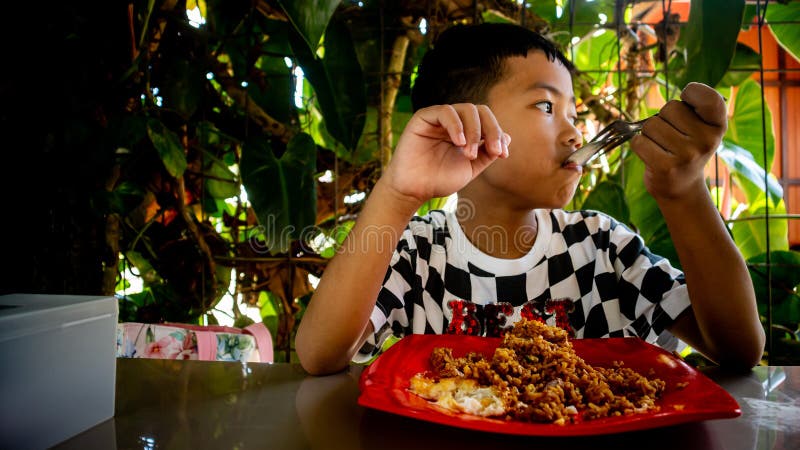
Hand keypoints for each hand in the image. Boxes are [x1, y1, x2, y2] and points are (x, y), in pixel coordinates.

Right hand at [381, 103, 509, 207]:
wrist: (415, 190)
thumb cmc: (439, 180)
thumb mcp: (471, 168)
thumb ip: (487, 153)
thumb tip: (507, 137)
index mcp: (465, 131)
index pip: (487, 122)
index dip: (497, 134)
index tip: (502, 154)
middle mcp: (454, 122)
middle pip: (480, 111)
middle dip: (491, 130)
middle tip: (493, 151)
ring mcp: (439, 118)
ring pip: (466, 109)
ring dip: (474, 131)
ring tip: (470, 154)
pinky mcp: (424, 117)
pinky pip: (445, 112)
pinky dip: (456, 125)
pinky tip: (459, 143)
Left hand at [631, 82, 726, 199]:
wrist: (682, 188)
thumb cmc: (688, 149)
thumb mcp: (702, 128)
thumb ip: (696, 108)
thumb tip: (685, 91)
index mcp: (718, 126)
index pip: (708, 96)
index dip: (691, 92)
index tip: (687, 103)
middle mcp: (707, 140)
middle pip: (669, 107)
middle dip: (664, 118)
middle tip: (672, 136)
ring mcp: (687, 155)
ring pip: (651, 124)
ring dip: (650, 133)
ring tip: (662, 147)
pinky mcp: (665, 167)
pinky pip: (639, 142)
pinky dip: (639, 145)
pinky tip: (651, 155)